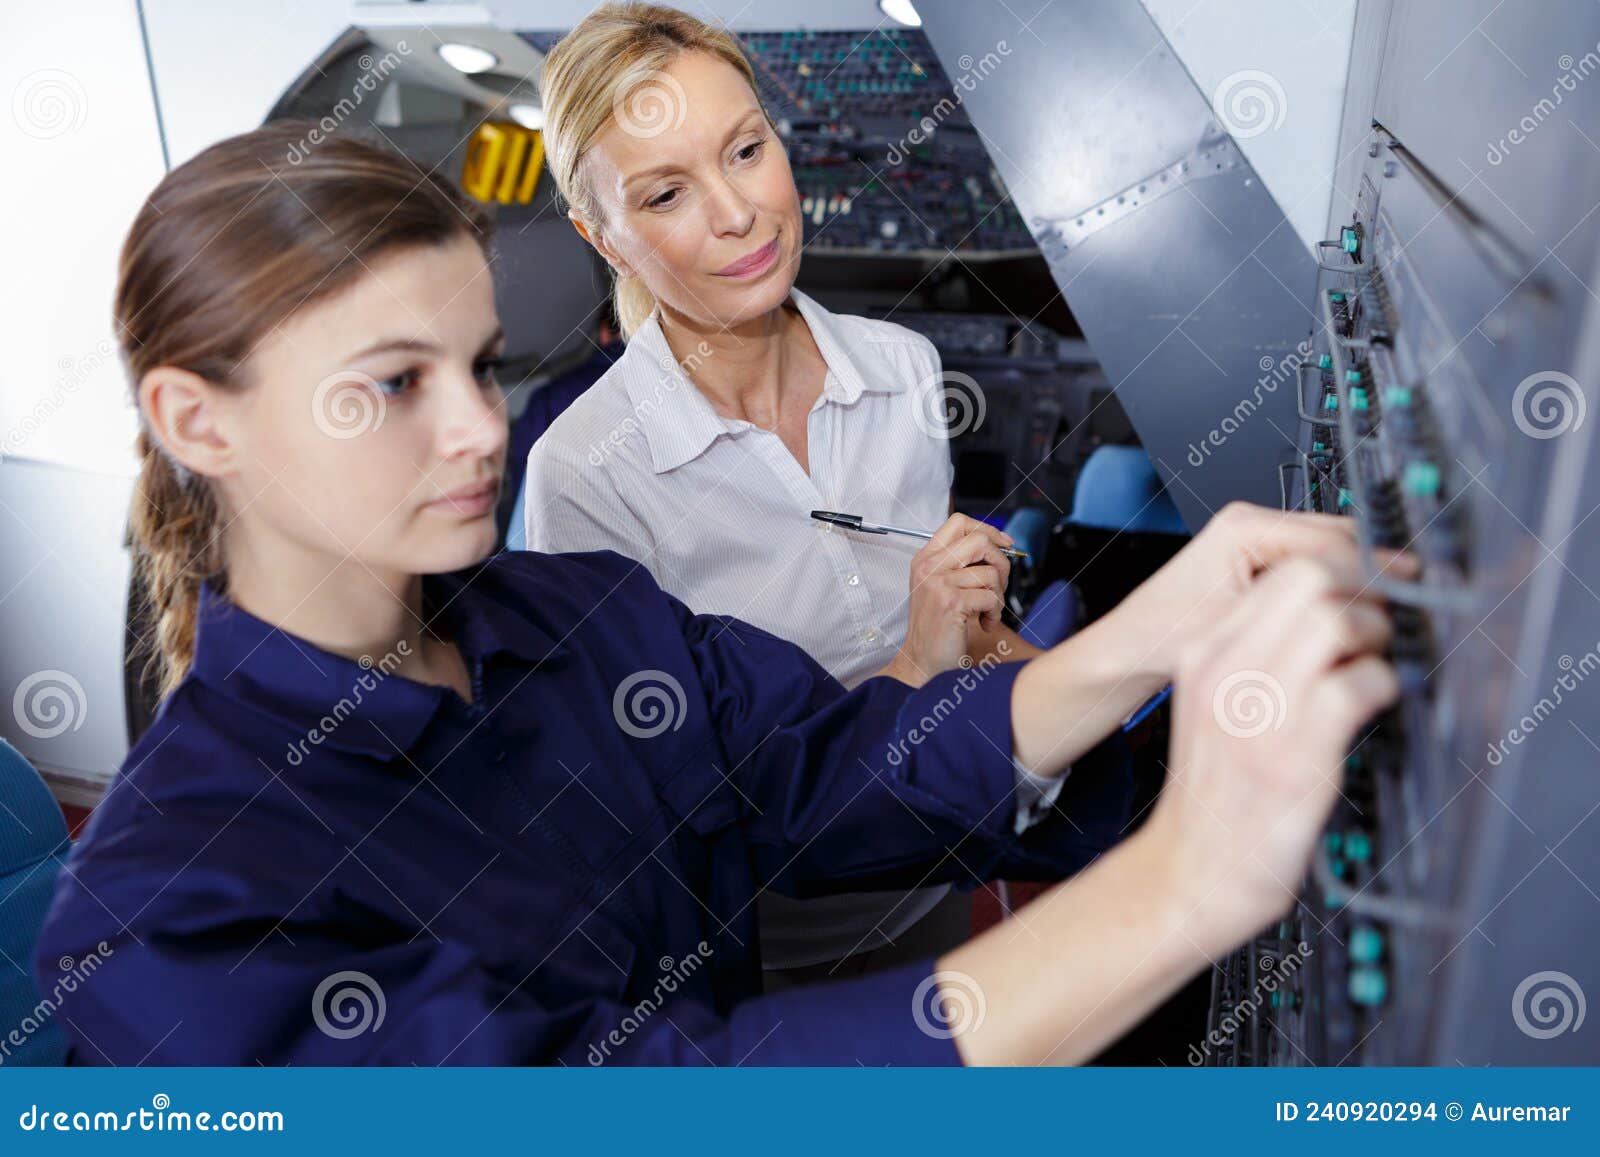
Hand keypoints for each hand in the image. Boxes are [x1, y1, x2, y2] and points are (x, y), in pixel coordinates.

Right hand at [886, 514, 1013, 684]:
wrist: (922, 661)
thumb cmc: (937, 627)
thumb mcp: (941, 586)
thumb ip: (960, 564)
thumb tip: (998, 545)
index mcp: (926, 558)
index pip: (959, 522)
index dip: (988, 529)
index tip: (1004, 544)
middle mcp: (929, 567)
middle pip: (979, 540)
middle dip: (1000, 561)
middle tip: (998, 584)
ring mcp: (938, 583)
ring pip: (990, 572)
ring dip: (998, 595)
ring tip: (987, 610)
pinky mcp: (950, 602)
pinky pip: (990, 597)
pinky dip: (995, 613)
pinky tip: (984, 623)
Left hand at [1113, 501, 1415, 682]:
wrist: (1131, 647)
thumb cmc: (1164, 638)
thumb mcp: (1236, 632)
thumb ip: (1296, 615)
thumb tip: (1355, 613)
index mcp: (1244, 527)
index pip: (1330, 542)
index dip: (1373, 572)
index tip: (1408, 595)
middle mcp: (1250, 520)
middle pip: (1336, 539)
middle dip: (1372, 572)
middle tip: (1411, 604)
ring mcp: (1255, 535)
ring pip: (1329, 552)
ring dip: (1357, 580)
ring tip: (1390, 612)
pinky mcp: (1258, 555)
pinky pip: (1312, 565)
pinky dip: (1335, 586)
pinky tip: (1355, 614)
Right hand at [1142, 549, 1401, 952]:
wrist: (1188, 872)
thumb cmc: (1213, 795)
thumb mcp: (1213, 707)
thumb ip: (1255, 658)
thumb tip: (1327, 614)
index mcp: (1203, 654)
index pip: (1282, 570)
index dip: (1340, 571)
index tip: (1364, 592)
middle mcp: (1226, 671)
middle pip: (1311, 578)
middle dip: (1360, 592)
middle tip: (1373, 627)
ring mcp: (1259, 710)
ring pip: (1336, 620)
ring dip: (1374, 635)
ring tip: (1371, 664)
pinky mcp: (1296, 753)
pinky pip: (1359, 684)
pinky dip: (1382, 687)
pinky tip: (1372, 707)